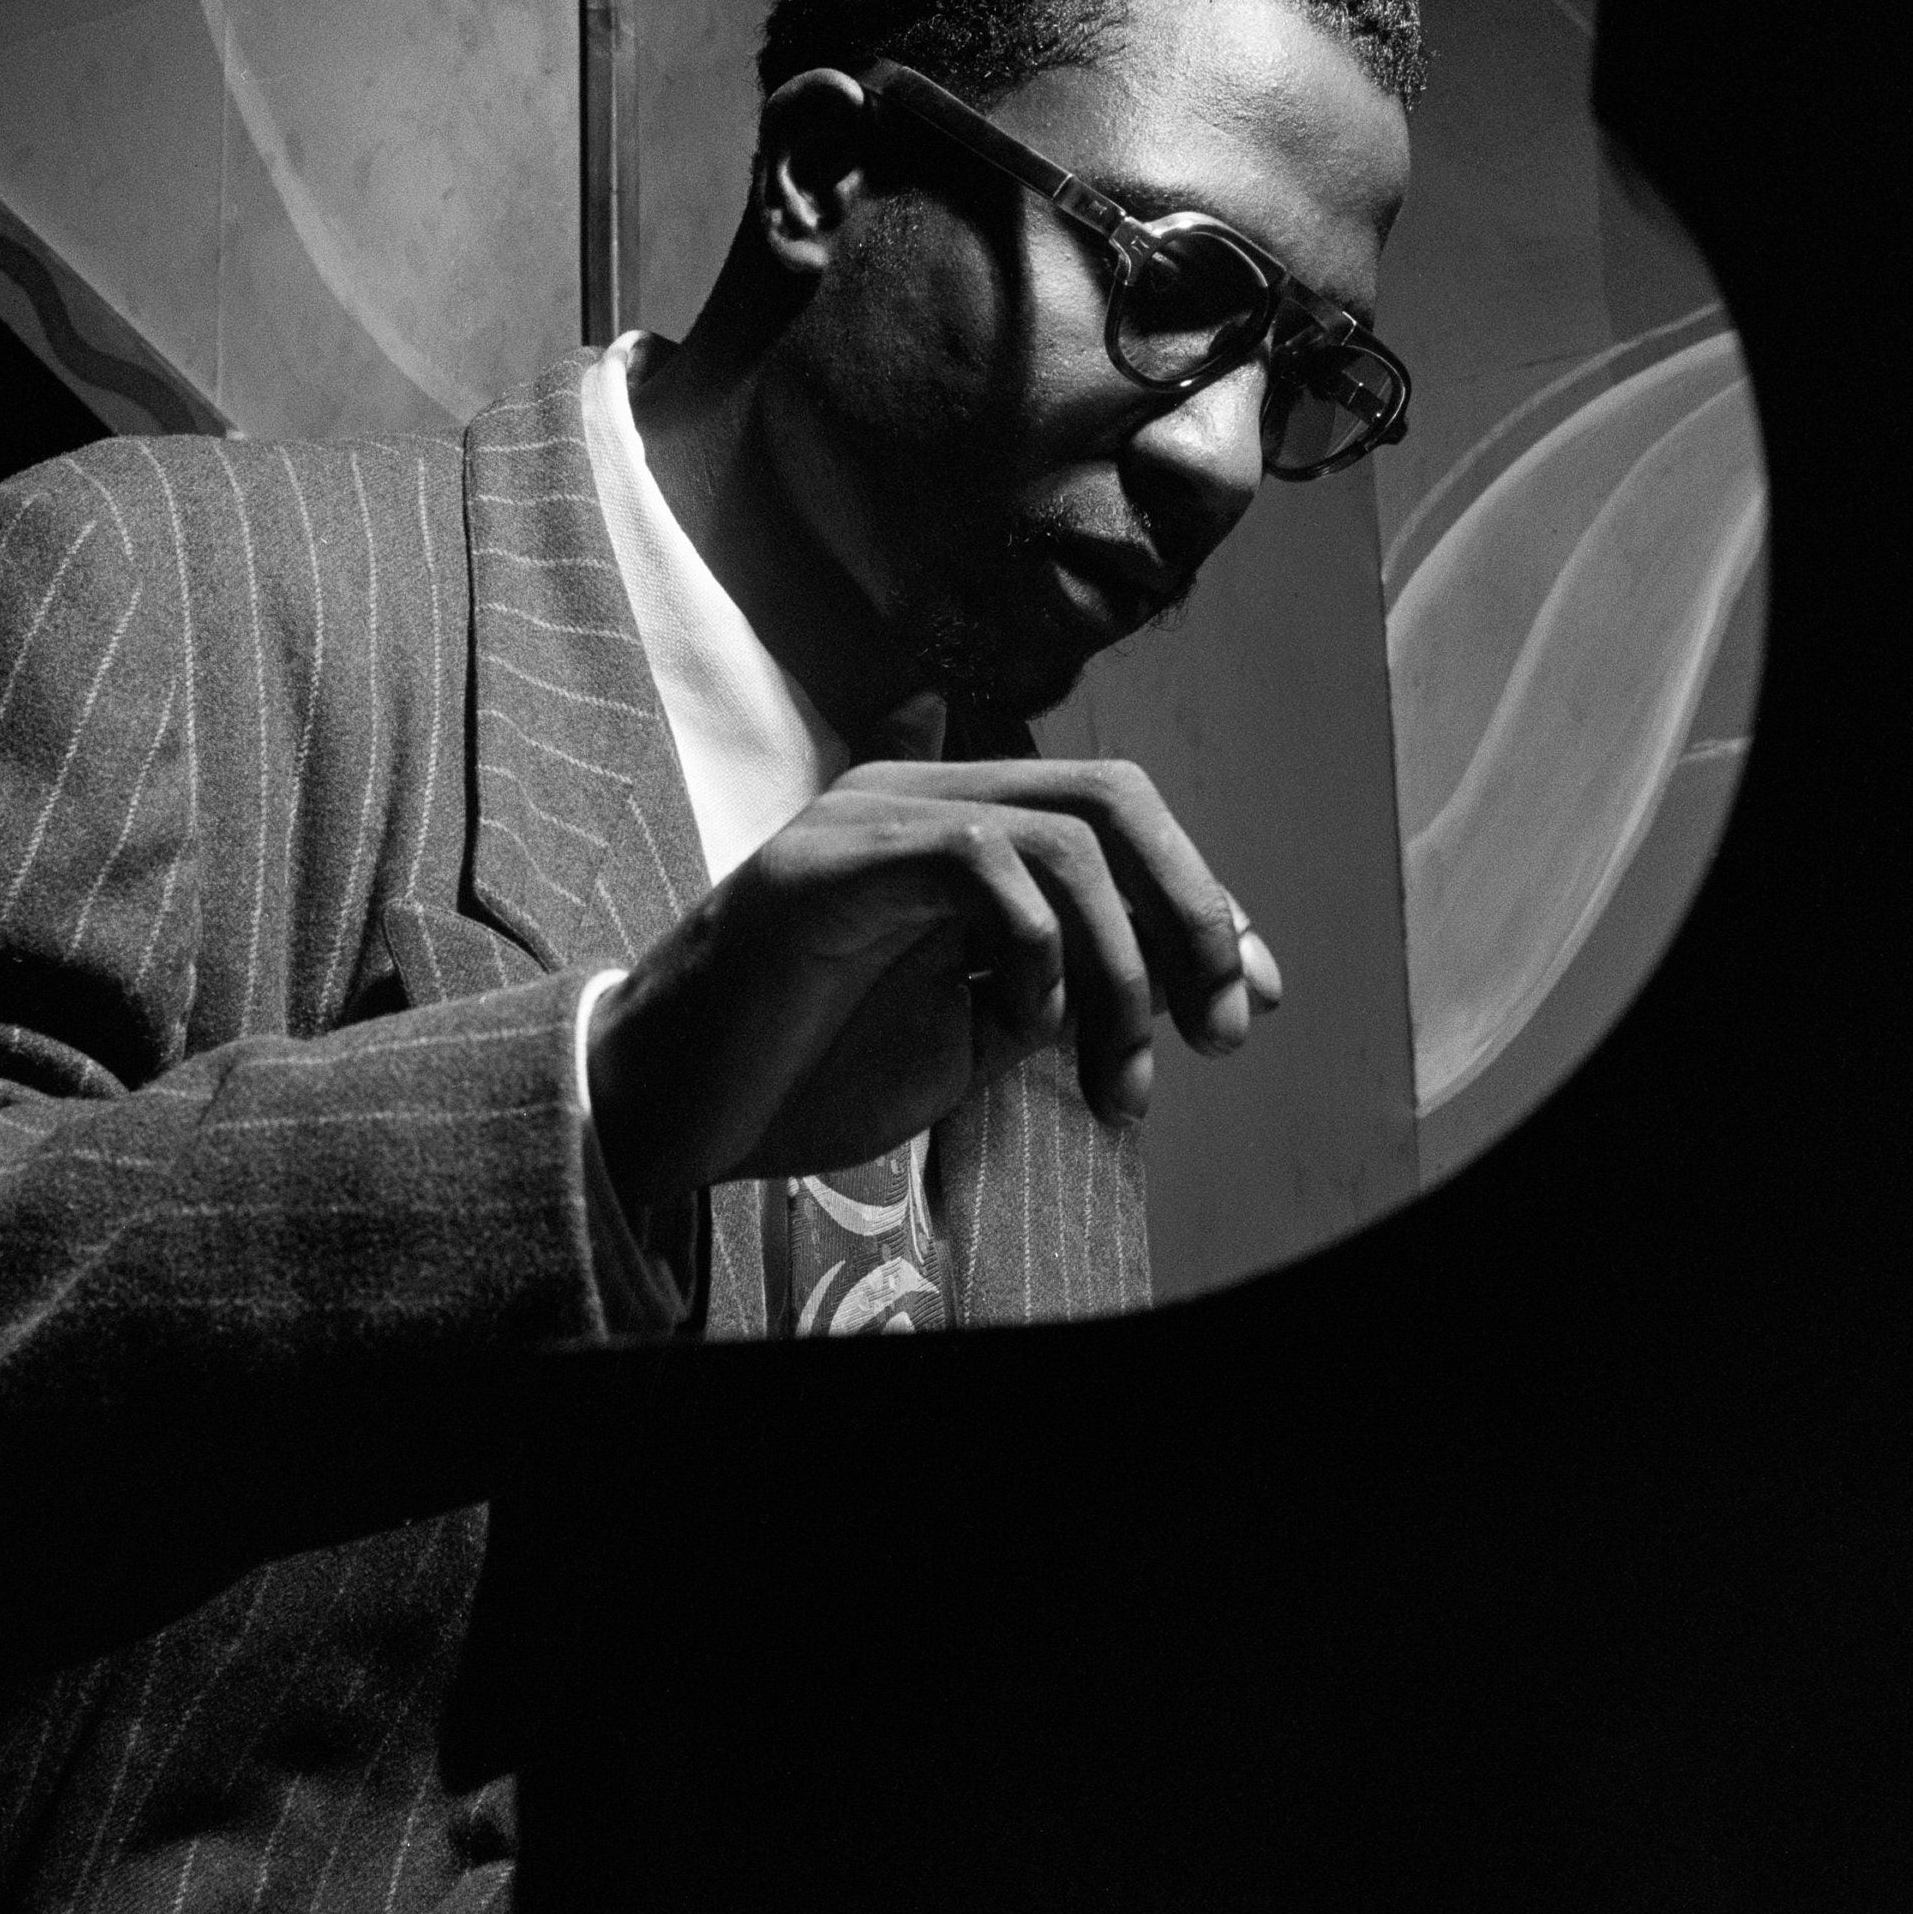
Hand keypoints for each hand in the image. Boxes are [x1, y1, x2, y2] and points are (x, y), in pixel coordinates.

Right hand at [584, 756, 1284, 1208]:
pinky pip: (979, 860)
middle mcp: (916, 796)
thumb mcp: (980, 1033)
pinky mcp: (822, 866)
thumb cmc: (808, 1074)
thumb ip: (1085, 990)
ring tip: (1111, 1077)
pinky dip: (1037, 951)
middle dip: (1195, 911)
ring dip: (1123, 968)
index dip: (1203, 901)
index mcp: (955, 829)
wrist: (668, 1116)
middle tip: (1218, 1028)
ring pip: (1064, 835)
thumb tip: (1226, 971)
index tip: (1244, 1008)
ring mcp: (866, 821)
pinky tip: (1019, 1027)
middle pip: (1113, 798)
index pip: (1118, 819)